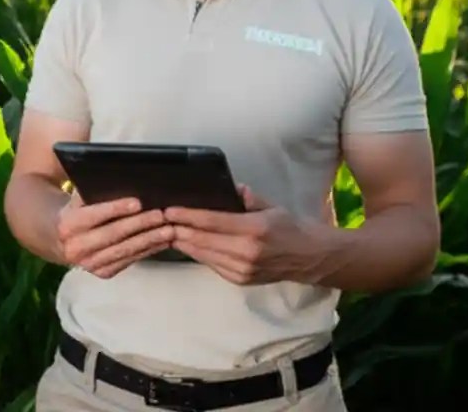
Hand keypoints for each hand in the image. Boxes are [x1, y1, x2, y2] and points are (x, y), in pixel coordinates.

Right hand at [55, 192, 174, 278]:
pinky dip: (147, 251)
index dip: (116, 208)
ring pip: (123, 250)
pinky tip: (161, 242)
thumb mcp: (78, 199)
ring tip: (168, 230)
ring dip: (149, 240)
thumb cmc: (78, 212)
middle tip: (160, 215)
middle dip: (139, 224)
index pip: (94, 215)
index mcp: (67, 225)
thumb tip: (121, 182)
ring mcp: (89, 264)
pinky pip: (128, 261)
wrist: (62, 240)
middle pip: (113, 235)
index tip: (137, 202)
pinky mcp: (102, 273)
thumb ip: (93, 193)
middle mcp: (75, 248)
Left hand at [164, 184, 335, 285]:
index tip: (169, 210)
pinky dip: (197, 253)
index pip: (212, 221)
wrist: (308, 258)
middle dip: (177, 230)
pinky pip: (211, 264)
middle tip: (159, 219)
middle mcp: (246, 252)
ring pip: (202, 254)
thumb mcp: (271, 206)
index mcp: (254, 229)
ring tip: (166, 231)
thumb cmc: (289, 227)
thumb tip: (228, 187)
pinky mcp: (239, 280)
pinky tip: (186, 244)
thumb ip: (247, 197)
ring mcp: (242, 269)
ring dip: (182, 243)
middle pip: (201, 240)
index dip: (187, 216)